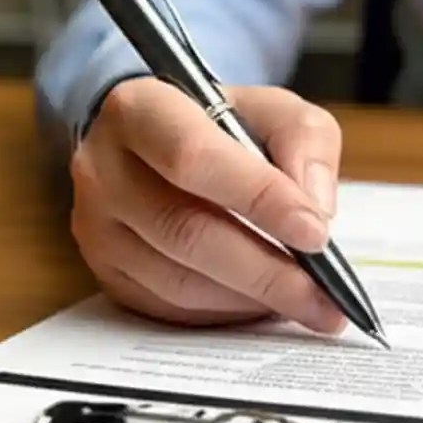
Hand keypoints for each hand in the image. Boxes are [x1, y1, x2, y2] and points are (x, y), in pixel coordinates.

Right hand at [69, 76, 346, 332]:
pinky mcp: (107, 275)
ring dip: (252, 299)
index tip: (315, 233)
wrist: (158, 146)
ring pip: (179, 280)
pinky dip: (227, 312)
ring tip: (309, 304)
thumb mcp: (271, 109)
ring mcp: (97, 229)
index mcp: (140, 110)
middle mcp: (104, 170)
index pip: (194, 157)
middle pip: (187, 231)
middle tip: (325, 296)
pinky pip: (171, 307)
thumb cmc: (219, 126)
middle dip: (267, 271)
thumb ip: (304, 140)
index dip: (258, 198)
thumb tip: (316, 207)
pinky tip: (265, 305)